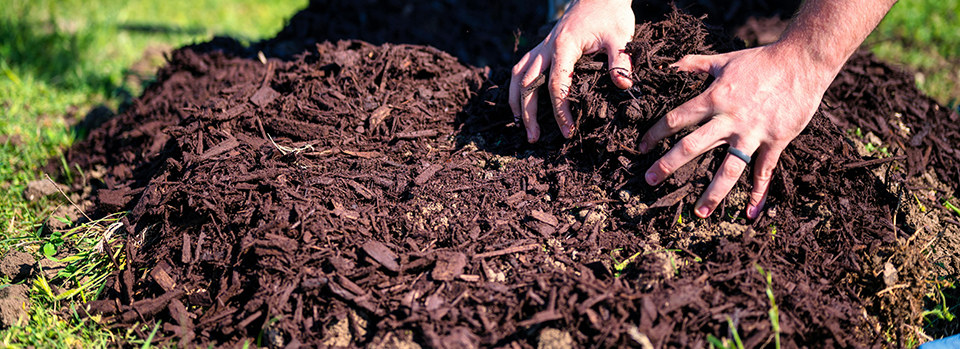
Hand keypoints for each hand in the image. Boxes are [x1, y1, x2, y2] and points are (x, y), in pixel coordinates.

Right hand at [509, 0, 633, 142]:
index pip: (556, 85)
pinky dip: (516, 87)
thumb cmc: (610, 14)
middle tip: (533, 138)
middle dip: (529, 113)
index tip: (567, 131)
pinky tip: (519, 103)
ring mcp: (542, 48)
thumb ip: (621, 62)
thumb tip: (624, 86)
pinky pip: (521, 68)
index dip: (560, 111)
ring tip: (520, 125)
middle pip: (528, 84)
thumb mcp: (620, 36)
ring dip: (516, 101)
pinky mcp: (542, 48)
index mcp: (565, 47)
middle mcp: (547, 48)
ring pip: (518, 76)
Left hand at [638, 43, 836, 219]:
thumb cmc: (762, 60)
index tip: (642, 147)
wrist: (802, 61)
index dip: (656, 134)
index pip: (676, 119)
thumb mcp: (724, 59)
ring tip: (700, 213)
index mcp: (713, 98)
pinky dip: (758, 193)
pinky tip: (751, 213)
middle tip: (650, 181)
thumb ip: (695, 63)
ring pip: (728, 169)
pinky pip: (764, 171)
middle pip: (692, 147)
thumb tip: (670, 65)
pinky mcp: (775, 141)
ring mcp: (752, 133)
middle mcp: (729, 120)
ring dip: (713, 193)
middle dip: (668, 165)